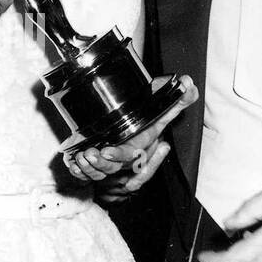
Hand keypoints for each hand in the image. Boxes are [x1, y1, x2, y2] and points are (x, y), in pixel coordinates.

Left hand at [66, 77, 197, 195]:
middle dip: (100, 164)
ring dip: (88, 168)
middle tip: (89, 154)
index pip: (131, 155)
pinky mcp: (99, 167)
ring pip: (98, 174)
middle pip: (112, 168)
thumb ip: (176, 101)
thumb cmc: (149, 127)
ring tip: (79, 157)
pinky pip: (88, 176)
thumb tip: (190, 85)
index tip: (106, 151)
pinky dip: (79, 172)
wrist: (140, 141)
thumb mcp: (161, 114)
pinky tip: (71, 164)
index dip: (119, 155)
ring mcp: (111, 165)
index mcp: (139, 148)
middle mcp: (125, 159)